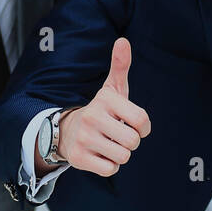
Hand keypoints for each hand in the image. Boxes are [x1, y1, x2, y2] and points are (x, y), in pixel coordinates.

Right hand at [55, 38, 149, 175]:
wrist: (67, 131)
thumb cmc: (101, 110)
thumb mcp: (112, 88)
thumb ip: (120, 65)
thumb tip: (123, 40)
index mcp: (106, 100)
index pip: (142, 121)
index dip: (143, 127)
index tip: (134, 124)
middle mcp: (93, 117)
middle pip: (133, 141)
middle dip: (131, 142)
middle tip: (119, 135)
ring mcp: (84, 138)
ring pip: (123, 157)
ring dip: (120, 154)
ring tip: (109, 144)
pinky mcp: (78, 158)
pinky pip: (110, 169)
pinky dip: (109, 166)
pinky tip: (100, 155)